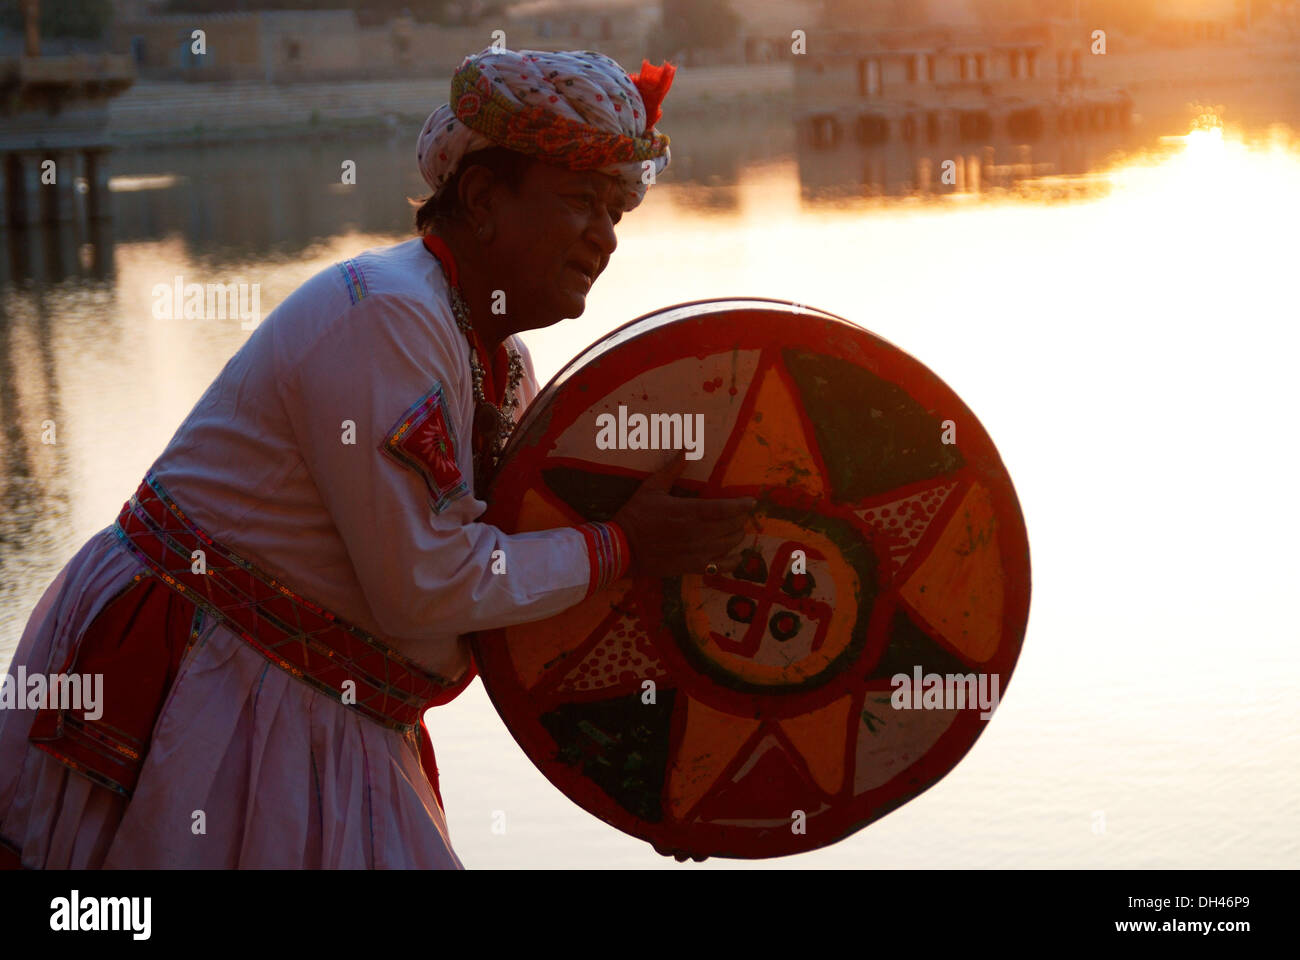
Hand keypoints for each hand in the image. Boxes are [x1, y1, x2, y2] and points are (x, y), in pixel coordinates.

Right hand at [611, 451, 757, 578]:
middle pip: (733, 526)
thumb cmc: (636, 515)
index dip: (742, 505)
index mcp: (689, 512)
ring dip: (737, 534)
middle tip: (739, 512)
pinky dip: (733, 559)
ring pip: (731, 544)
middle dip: (740, 518)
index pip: (725, 509)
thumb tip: (686, 447)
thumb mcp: (651, 487)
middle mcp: (697, 533)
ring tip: (734, 528)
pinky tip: (733, 553)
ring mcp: (697, 552)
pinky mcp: (694, 567)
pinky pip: (723, 566)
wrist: (622, 548)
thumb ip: (672, 468)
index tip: (751, 501)